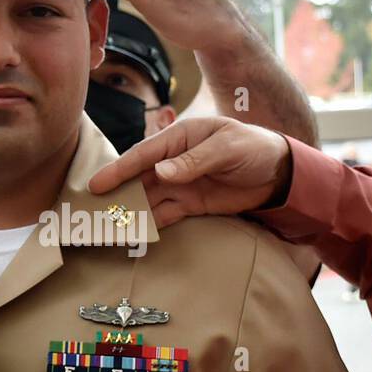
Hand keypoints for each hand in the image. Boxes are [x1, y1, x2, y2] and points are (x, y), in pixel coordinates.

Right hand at [87, 116, 292, 227]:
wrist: (279, 172)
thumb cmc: (254, 147)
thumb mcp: (228, 148)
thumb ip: (194, 161)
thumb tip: (162, 172)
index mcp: (180, 138)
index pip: (144, 154)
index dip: (119, 169)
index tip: (97, 184)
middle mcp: (174, 160)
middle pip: (138, 178)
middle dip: (116, 194)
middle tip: (92, 211)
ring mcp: (180, 183)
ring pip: (147, 199)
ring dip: (129, 212)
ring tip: (108, 228)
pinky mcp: (189, 203)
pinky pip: (164, 214)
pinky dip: (149, 224)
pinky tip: (134, 234)